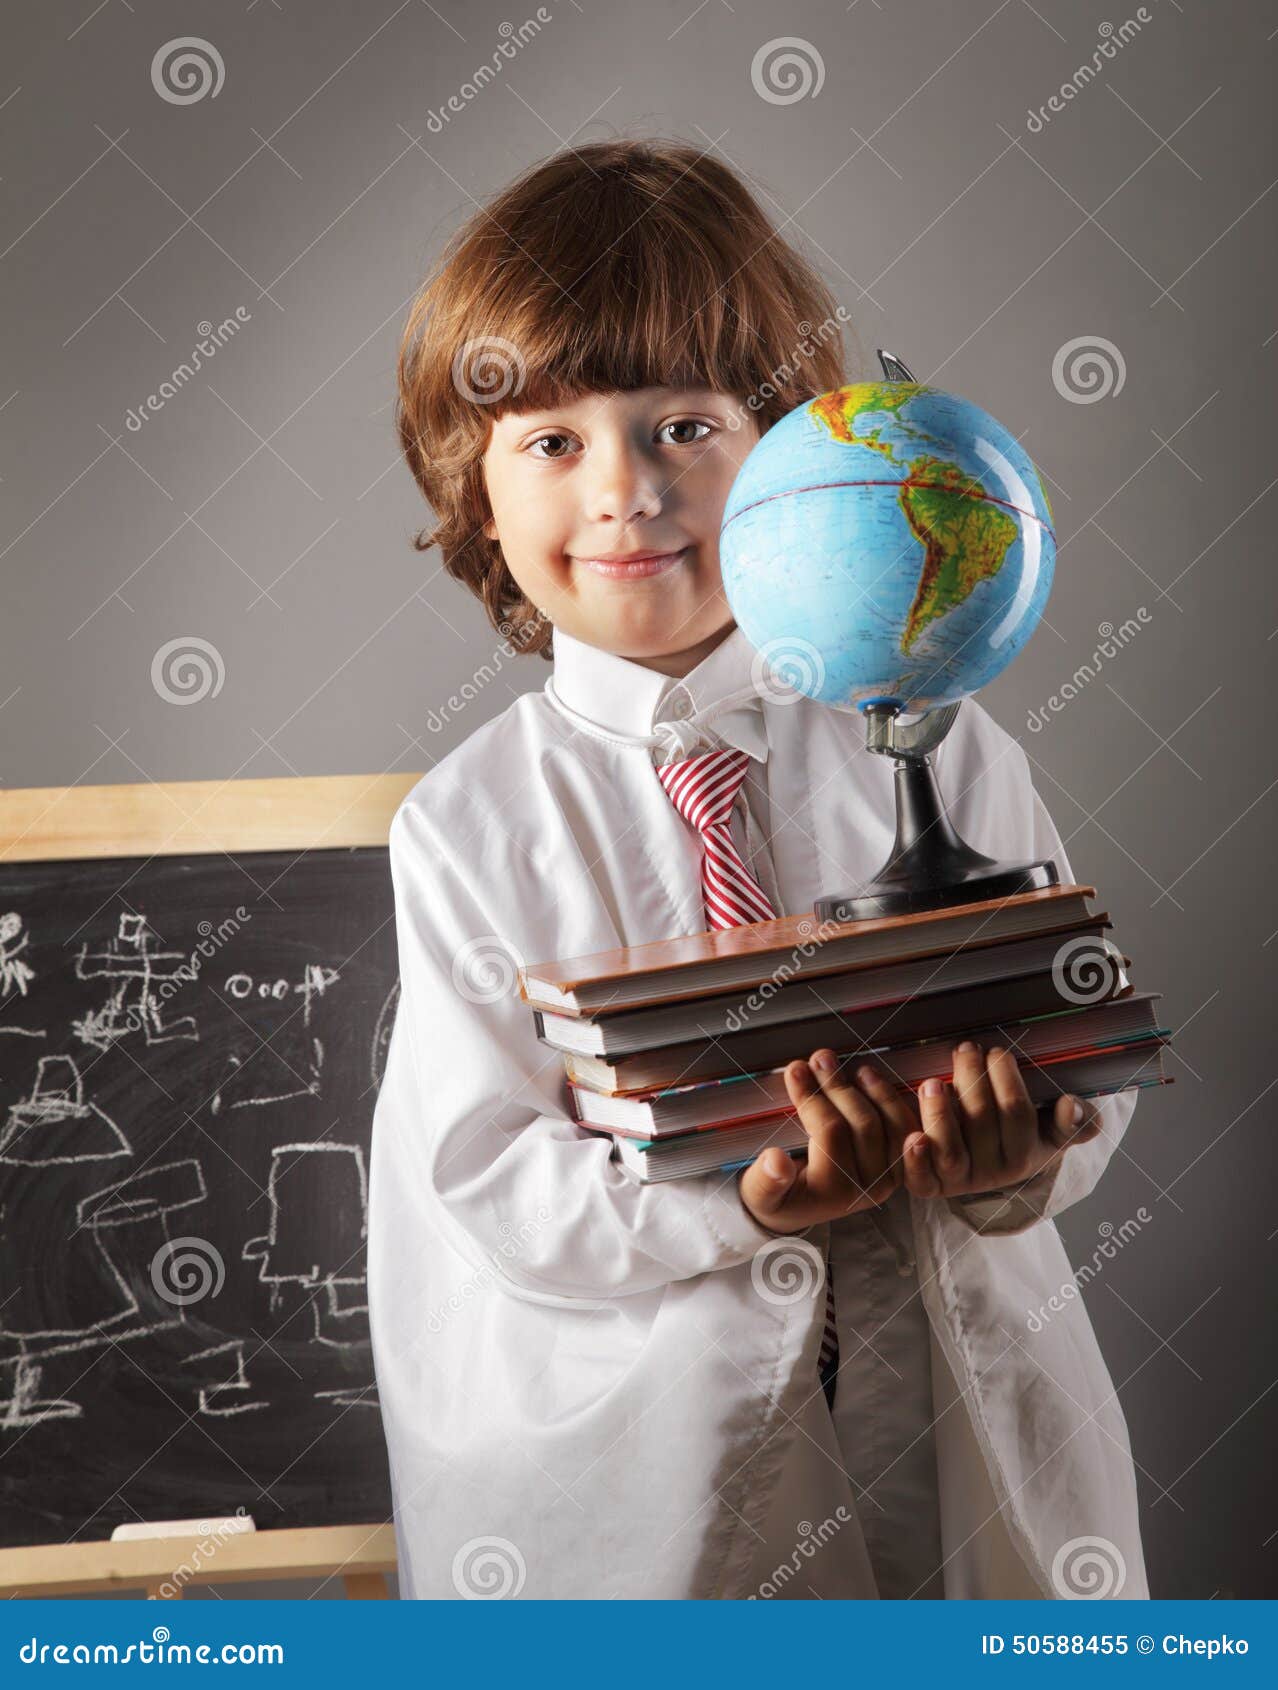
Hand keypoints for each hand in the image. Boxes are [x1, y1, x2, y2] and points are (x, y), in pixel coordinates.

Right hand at [738, 1049, 921, 1234]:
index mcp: (834, 1191)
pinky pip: (904, 1128)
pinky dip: (893, 1101)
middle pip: (863, 1124)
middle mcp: (867, 1187)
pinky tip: (873, 1079)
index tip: (794, 1070)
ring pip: (890, 1123)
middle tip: (819, 1058)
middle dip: (838, 1086)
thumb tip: (774, 1161)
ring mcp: (888, 1176)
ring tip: (849, 1065)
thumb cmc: (776, 1196)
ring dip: (872, 1089)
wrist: (798, 1210)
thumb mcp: (759, 1195)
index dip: (812, 1097)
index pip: (830, 1132)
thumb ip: (764, 1181)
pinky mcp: (898, 1165)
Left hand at [901, 1040, 1103, 1199]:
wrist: (984, 1169)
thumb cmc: (1016, 1137)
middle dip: (971, 1078)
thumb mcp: (1050, 1132)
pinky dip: (914, 1159)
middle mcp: (992, 1171)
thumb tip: (1073, 1106)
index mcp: (1023, 1155)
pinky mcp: (930, 1186)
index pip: (1017, 1113)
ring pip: (950, 1149)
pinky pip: (921, 1180)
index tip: (997, 1051)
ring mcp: (959, 1180)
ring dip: (939, 1113)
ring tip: (932, 1081)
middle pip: (981, 1121)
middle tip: (965, 1049)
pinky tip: (911, 1137)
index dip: (1005, 1078)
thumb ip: (1072, 1122)